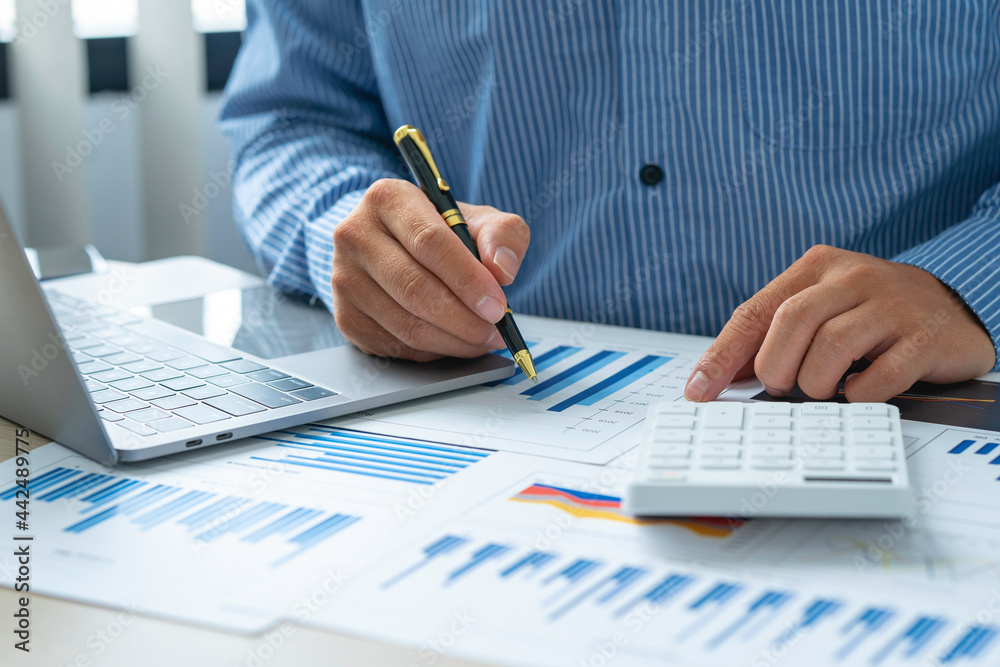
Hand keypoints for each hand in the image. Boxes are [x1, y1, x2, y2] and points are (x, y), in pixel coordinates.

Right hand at [331, 178, 529, 360]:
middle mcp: (356, 236)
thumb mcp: (477, 220)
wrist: (393, 246)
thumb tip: (502, 268)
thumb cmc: (439, 232)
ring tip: (483, 339)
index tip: (497, 305)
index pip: (429, 242)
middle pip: (415, 289)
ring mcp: (345, 279)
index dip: (468, 279)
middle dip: (464, 319)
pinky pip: (396, 346)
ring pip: (406, 325)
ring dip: (454, 341)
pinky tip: (454, 341)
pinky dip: (433, 351)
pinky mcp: (346, 317)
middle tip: (495, 331)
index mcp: (387, 199)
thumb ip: (502, 234)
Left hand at [684, 245, 995, 402]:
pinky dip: (858, 395)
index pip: (756, 311)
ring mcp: (892, 303)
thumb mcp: (819, 310)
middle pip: (790, 322)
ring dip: (816, 382)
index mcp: (816, 268)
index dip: (723, 355)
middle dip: (775, 368)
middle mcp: (853, 277)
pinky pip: (879, 376)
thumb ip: (771, 336)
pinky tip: (857, 392)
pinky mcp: (925, 336)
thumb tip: (718, 377)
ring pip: (831, 346)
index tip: (698, 391)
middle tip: (782, 387)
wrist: (951, 310)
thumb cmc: (871, 314)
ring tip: (823, 389)